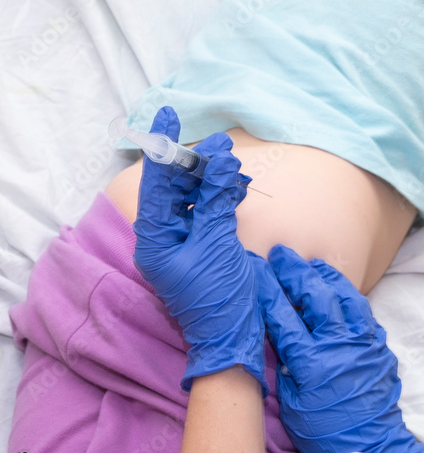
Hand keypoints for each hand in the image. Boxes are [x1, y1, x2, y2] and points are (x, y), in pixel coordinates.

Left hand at [133, 106, 266, 394]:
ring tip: (235, 165)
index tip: (168, 115)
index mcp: (156, 238)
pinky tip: (238, 186)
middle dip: (197, 162)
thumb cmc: (218, 298)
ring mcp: (183, 241)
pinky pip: (208, 211)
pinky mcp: (203, 245)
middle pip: (174, 186)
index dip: (164, 147)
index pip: (157, 183)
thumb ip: (216, 201)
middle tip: (222, 145)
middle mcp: (164, 237)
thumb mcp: (218, 245)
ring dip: (213, 178)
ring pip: (193, 196)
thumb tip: (220, 162)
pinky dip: (222, 196)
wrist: (233, 337)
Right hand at [251, 244, 423, 452]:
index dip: (266, 288)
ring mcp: (362, 342)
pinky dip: (347, 295)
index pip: (282, 314)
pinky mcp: (378, 346)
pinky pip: (362, 310)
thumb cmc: (322, 432)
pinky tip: (337, 290)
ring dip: (324, 276)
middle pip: (314, 294)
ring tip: (310, 264)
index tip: (253, 268)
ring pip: (343, 295)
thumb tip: (276, 336)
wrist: (370, 445)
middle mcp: (338, 344)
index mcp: (310, 360)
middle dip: (294, 270)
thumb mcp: (291, 402)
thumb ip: (284, 364)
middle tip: (280, 254)